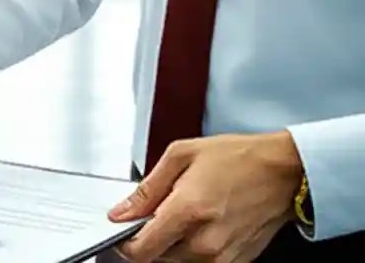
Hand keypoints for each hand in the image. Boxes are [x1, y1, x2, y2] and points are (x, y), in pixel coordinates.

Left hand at [111, 133, 303, 262]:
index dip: (125, 243)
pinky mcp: (237, 262)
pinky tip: (202, 225)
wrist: (286, 172)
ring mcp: (223, 256)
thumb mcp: (181, 155)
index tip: (125, 229)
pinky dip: (193, 249)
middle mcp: (205, 241)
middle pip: (157, 258)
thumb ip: (146, 189)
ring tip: (185, 216)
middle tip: (159, 214)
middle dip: (150, 239)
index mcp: (188, 211)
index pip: (141, 250)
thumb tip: (122, 212)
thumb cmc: (239, 159)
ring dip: (171, 245)